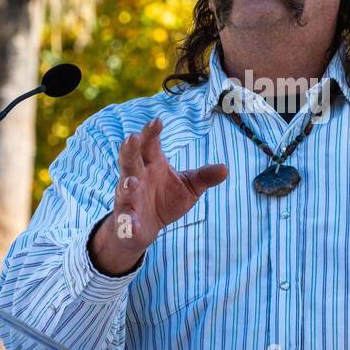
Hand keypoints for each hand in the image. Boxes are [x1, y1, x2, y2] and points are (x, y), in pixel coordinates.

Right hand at [91, 117, 227, 273]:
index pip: (150, 143)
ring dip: (126, 185)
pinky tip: (131, 225)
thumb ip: (204, 177)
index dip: (151, 132)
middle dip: (130, 149)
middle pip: (131, 160)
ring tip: (131, 182)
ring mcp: (128, 198)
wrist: (146, 228)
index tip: (157, 121)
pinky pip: (125, 220)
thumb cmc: (166, 200)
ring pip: (124, 188)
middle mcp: (137, 176)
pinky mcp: (126, 219)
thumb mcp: (189, 187)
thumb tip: (225, 169)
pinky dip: (127, 223)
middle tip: (132, 138)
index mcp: (152, 163)